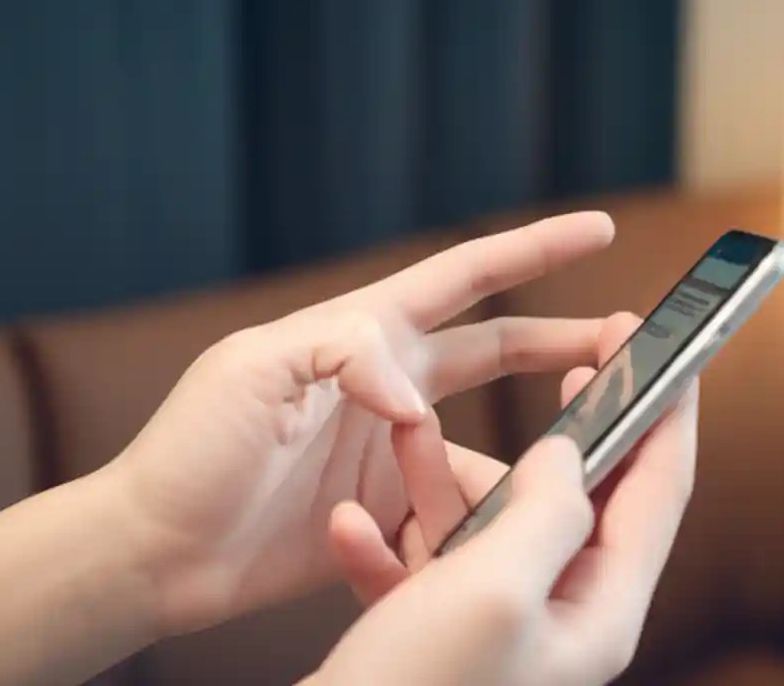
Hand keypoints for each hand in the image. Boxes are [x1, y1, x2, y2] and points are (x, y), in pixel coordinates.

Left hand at [102, 212, 615, 636]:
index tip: (598, 230)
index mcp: (365, 335)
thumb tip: (416, 397)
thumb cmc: (190, 448)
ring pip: (486, 446)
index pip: (467, 278)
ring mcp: (392, 451)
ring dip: (512, 467)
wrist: (156, 551)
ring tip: (532, 492)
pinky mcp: (388, 513)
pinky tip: (463, 547)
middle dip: (566, 346)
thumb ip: (343, 354)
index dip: (534, 251)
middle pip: (501, 352)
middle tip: (628, 351)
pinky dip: (466, 527)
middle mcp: (390, 388)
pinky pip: (453, 514)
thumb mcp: (252, 370)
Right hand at [312, 313, 698, 685]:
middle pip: (585, 503)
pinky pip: (429, 566)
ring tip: (405, 441)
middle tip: (581, 367)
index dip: (669, 414)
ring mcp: (501, 633)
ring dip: (448, 481)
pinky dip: (394, 539)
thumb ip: (550, 510)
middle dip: (574, 433)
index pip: (660, 493)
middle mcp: (559, 623)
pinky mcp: (442, 640)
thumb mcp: (495, 588)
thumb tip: (569, 458)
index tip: (666, 351)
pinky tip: (353, 526)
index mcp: (597, 614)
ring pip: (495, 525)